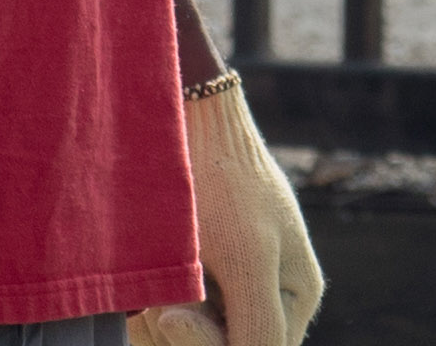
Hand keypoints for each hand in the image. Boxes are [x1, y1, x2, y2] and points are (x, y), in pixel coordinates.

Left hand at [126, 77, 321, 345]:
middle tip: (158, 301)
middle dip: (183, 332)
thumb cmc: (220, 179)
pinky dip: (149, 307)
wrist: (182, 111)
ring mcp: (227, 287)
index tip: (168, 316)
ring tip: (149, 283)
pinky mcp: (193, 275)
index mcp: (295, 294)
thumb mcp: (246, 256)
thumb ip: (259, 323)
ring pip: (187, 337)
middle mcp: (267, 297)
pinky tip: (140, 284)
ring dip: (159, 319)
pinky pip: (171, 316)